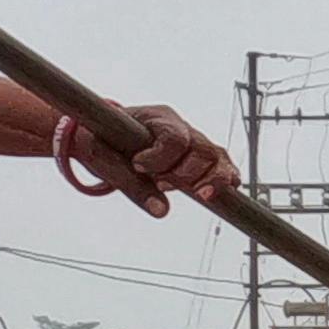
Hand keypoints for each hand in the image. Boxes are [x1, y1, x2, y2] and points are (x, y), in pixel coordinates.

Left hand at [85, 100, 232, 211]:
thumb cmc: (103, 139)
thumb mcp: (104, 159)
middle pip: (202, 148)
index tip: (139, 167)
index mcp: (156, 117)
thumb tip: (161, 211)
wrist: (103, 133)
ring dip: (209, 179)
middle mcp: (180, 126)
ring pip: (217, 156)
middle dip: (184, 173)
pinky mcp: (199, 155)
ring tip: (197, 194)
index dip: (160, 158)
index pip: (174, 138)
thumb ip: (130, 184)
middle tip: (161, 183)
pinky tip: (218, 191)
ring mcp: (192, 139)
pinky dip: (225, 178)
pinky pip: (222, 163)